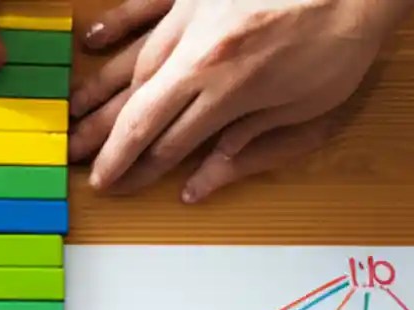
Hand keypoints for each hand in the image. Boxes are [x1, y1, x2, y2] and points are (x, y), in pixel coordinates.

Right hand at [74, 0, 413, 201]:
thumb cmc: (341, 43)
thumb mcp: (306, 110)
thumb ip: (249, 145)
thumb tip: (200, 183)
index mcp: (228, 91)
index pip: (168, 143)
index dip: (140, 170)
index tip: (118, 187)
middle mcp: (199, 56)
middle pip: (139, 110)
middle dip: (104, 143)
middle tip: (76, 165)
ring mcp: (192, 18)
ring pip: (133, 64)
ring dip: (100, 96)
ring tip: (71, 121)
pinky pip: (143, 8)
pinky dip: (116, 26)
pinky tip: (91, 45)